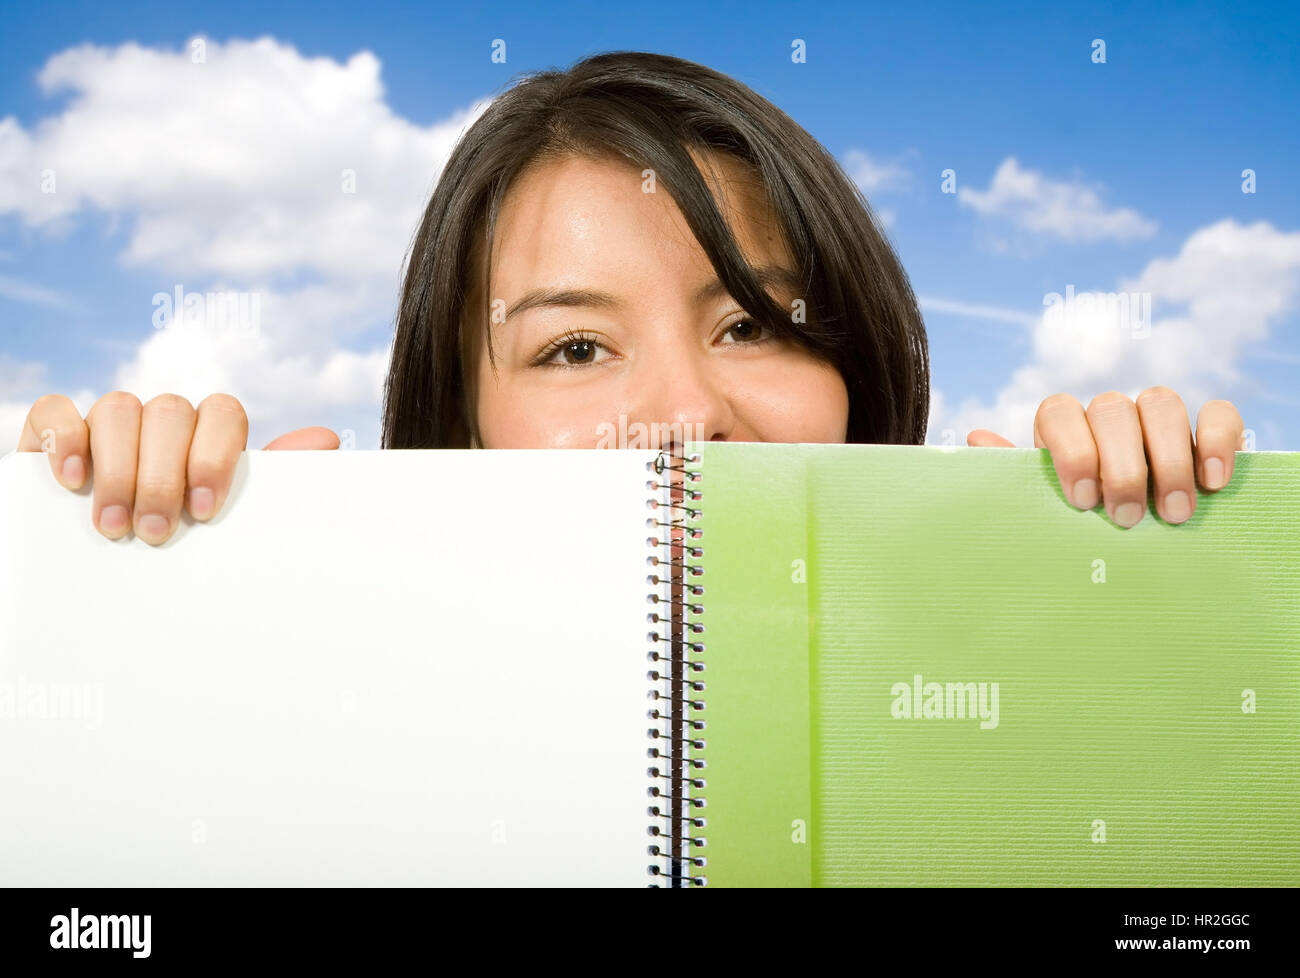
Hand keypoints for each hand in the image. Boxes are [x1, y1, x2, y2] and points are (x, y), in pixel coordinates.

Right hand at [16, 392, 338, 544]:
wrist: (108, 582)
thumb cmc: (184, 549)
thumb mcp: (227, 526)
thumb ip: (272, 485)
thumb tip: (325, 438)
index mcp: (208, 438)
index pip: (222, 412)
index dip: (215, 455)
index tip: (204, 511)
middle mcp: (161, 424)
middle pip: (170, 412)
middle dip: (163, 475)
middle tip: (156, 533)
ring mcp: (108, 425)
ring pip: (119, 407)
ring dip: (119, 468)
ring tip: (114, 527)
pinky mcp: (54, 435)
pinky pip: (55, 410)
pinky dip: (65, 438)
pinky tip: (73, 481)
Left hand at [966, 387, 1243, 528]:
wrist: (1129, 551)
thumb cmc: (1077, 529)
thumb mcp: (1042, 511)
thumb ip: (1015, 477)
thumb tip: (975, 437)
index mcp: (1063, 430)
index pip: (1058, 411)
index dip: (1071, 450)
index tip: (1082, 501)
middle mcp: (1108, 416)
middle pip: (1111, 409)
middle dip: (1121, 466)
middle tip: (1126, 518)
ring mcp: (1157, 420)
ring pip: (1161, 403)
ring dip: (1169, 459)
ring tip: (1171, 514)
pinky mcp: (1207, 431)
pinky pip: (1218, 413)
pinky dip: (1217, 441)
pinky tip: (1212, 483)